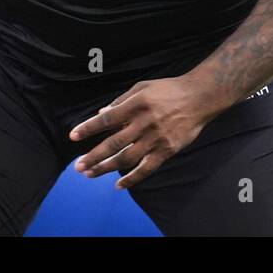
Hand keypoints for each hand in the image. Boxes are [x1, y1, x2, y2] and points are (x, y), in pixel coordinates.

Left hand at [67, 77, 214, 189]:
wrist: (199, 98)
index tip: (73, 136)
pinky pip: (146, 168)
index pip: (107, 119)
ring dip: (106, 168)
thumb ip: (121, 101)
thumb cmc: (168, 89)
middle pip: (114, 143)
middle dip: (94, 156)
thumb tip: (101, 113)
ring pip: (127, 158)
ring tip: (90, 174)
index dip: (89, 128)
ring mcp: (156, 138)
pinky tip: (118, 185)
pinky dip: (132, 178)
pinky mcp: (167, 150)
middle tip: (78, 166)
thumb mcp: (143, 87)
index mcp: (136, 104)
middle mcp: (145, 123)